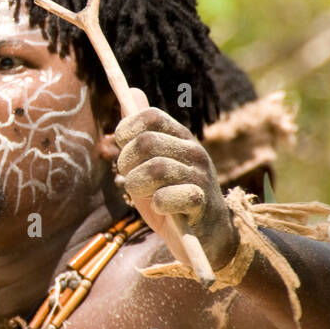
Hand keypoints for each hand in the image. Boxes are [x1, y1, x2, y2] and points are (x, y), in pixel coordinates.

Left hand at [111, 88, 238, 270]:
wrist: (207, 238)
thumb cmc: (173, 198)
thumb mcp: (152, 163)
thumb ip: (140, 131)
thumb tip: (131, 90)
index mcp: (181, 138)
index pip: (150, 117)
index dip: (127, 129)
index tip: (121, 147)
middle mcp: (193, 152)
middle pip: (145, 143)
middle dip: (126, 162)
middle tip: (129, 177)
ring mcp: (200, 176)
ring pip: (154, 169)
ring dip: (137, 186)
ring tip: (143, 195)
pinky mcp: (201, 203)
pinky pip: (167, 196)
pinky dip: (156, 204)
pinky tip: (162, 208)